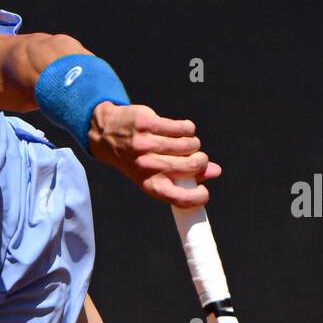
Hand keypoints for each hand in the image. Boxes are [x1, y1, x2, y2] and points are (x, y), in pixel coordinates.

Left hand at [87, 101, 221, 207]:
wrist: (107, 135)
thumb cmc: (137, 159)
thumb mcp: (156, 174)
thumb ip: (186, 176)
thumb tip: (215, 171)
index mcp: (150, 185)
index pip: (180, 199)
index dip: (199, 196)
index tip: (204, 191)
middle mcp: (148, 167)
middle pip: (192, 166)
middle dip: (201, 160)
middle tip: (195, 157)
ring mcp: (148, 145)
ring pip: (190, 144)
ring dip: (192, 143)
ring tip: (182, 143)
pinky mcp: (149, 124)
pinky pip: (184, 127)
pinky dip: (187, 128)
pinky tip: (178, 130)